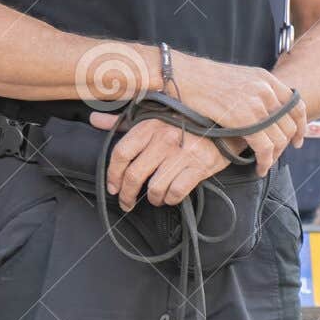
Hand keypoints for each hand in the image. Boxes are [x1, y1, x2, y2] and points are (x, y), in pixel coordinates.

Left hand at [88, 113, 228, 209]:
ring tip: (154, 198)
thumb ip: (123, 121)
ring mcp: (182, 153)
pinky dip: (170, 199)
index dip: (112, 175)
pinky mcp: (200, 166)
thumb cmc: (184, 121)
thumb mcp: (153, 115)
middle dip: (127, 195)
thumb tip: (94, 120)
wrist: (225, 122)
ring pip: (155, 188)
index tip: (113, 188)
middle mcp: (163, 138)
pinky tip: (170, 196)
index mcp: (149, 124)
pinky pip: (176, 193)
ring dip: (152, 199)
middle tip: (127, 203)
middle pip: (134, 175)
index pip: (121, 153)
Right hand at [162, 54, 305, 175]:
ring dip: (274, 157)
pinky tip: (259, 168)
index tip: (297, 139)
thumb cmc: (204, 82)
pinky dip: (265, 162)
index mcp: (266, 78)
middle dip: (285, 145)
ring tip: (264, 165)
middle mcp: (266, 89)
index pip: (295, 105)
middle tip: (276, 156)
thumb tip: (263, 113)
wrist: (184, 76)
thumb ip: (255, 93)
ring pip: (279, 138)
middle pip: (289, 124)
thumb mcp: (238, 80)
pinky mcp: (246, 119)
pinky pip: (265, 148)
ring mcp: (257, 104)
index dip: (300, 125)